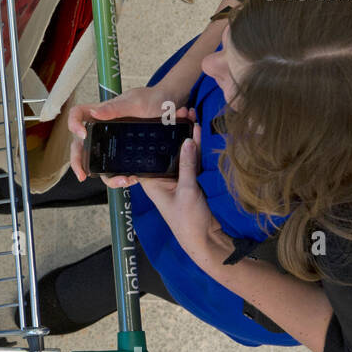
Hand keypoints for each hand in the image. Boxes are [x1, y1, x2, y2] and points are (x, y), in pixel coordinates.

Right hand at [67, 86, 195, 185]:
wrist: (170, 107)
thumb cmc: (152, 99)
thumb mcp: (135, 103)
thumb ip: (115, 108)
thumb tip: (94, 114)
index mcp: (101, 113)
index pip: (77, 115)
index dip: (73, 124)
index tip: (82, 134)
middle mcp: (102, 128)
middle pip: (80, 144)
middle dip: (78, 162)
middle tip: (82, 175)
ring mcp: (112, 141)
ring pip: (96, 161)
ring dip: (103, 175)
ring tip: (121, 181)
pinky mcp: (123, 152)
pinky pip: (113, 167)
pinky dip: (118, 176)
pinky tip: (130, 178)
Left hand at [138, 124, 232, 266]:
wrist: (206, 240)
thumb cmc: (188, 221)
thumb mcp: (187, 191)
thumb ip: (187, 165)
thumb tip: (187, 140)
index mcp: (151, 181)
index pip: (145, 154)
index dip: (150, 136)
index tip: (157, 118)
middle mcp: (161, 177)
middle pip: (164, 149)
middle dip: (172, 131)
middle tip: (180, 111)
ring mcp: (176, 177)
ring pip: (180, 152)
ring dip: (187, 135)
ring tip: (191, 114)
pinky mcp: (191, 179)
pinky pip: (192, 159)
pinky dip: (197, 146)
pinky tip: (199, 129)